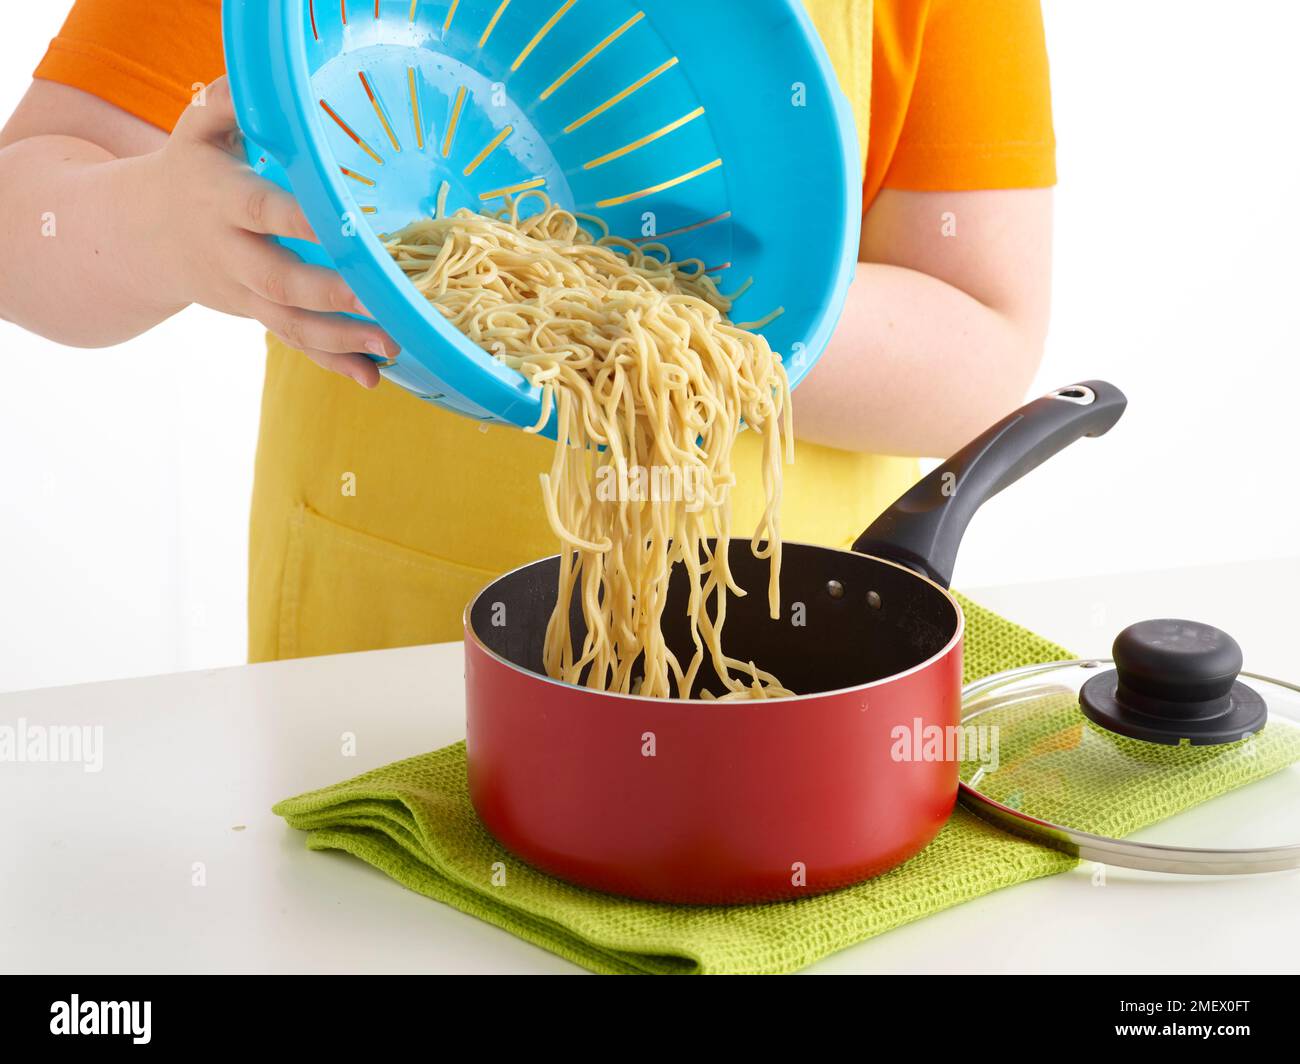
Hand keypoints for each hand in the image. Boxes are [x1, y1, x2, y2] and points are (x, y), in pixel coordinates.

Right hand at [139, 77, 389, 386]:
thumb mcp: (200, 131)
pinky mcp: (258, 316)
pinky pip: (295, 344)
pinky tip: (372, 378)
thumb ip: (226, 105)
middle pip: (279, 280)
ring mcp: (244, 292)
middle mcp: (231, 253)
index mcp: (221, 200)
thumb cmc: (191, 170)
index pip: (263, 211)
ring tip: (394, 345)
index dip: (301, 220)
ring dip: (343, 340)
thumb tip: (257, 86)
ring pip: (290, 324)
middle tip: (382, 300)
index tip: (350, 224)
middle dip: (331, 295)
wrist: (144, 234)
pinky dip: (332, 363)